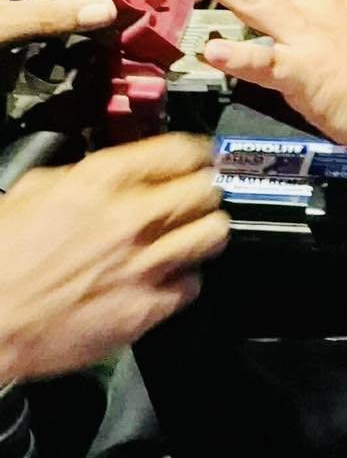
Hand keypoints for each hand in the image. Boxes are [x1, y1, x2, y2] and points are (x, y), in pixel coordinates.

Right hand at [0, 136, 228, 385]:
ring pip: (213, 234)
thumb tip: (113, 175)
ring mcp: (145, 264)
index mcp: (103, 180)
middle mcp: (133, 217)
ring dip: (206, 230)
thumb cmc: (2, 258)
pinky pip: (193, 285)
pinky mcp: (147, 307)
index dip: (198, 151)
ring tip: (194, 232)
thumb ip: (85, 176)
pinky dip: (186, 279)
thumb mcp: (35, 189)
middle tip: (199, 194)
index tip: (202, 156)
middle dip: (205, 188)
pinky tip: (170, 276)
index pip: (181, 150)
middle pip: (206, 189)